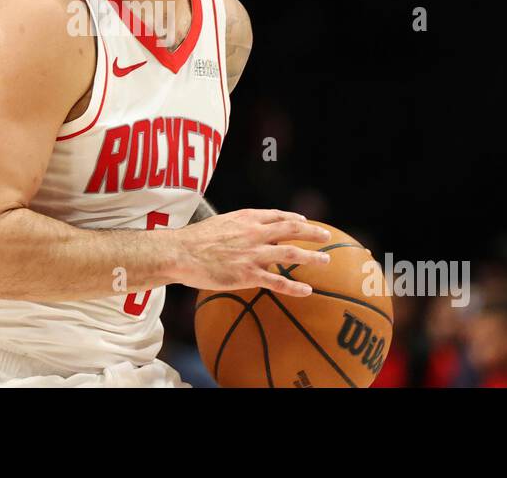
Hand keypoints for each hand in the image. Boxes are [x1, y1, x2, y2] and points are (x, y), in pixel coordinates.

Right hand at [171, 210, 331, 296]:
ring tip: (326, 259)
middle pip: (291, 229)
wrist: (180, 252)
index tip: (303, 221)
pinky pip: (277, 281)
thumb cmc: (194, 240)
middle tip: (326, 235)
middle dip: (312, 232)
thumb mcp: (219, 224)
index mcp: (246, 218)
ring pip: (291, 253)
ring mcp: (253, 254)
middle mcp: (254, 233)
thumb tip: (243, 234)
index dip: (293, 218)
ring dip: (311, 257)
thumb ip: (236, 228)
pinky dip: (294, 286)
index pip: (276, 215)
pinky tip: (307, 290)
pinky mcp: (248, 275)